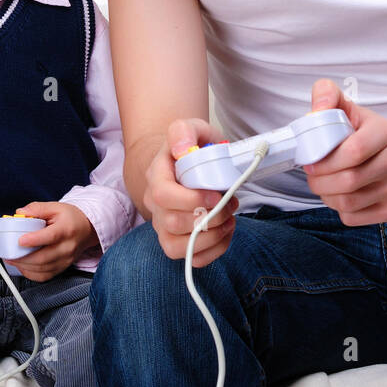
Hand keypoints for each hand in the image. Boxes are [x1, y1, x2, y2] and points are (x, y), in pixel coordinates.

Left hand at [6, 202, 96, 281]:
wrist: (87, 229)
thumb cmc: (71, 218)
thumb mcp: (55, 207)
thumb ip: (37, 208)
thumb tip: (20, 213)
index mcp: (66, 229)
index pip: (50, 237)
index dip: (34, 240)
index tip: (20, 240)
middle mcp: (67, 247)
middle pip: (44, 258)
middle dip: (23, 258)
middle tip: (8, 253)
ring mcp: (66, 260)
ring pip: (42, 269)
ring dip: (24, 266)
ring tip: (12, 259)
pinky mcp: (62, 267)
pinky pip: (44, 276)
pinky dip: (30, 273)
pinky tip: (23, 266)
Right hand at [143, 118, 239, 267]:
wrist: (185, 162)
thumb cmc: (191, 148)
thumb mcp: (190, 128)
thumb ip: (184, 130)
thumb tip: (182, 149)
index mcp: (156, 176)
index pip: (164, 195)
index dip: (192, 200)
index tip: (217, 196)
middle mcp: (155, 205)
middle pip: (173, 223)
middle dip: (210, 218)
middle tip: (230, 203)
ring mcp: (164, 226)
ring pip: (178, 248)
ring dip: (211, 237)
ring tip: (229, 220)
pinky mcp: (177, 242)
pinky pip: (191, 259)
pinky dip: (214, 251)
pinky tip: (225, 233)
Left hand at [302, 79, 386, 225]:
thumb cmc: (363, 133)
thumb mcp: (347, 108)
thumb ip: (327, 96)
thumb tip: (318, 107)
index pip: (353, 151)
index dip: (324, 159)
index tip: (310, 160)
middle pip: (349, 180)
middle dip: (319, 180)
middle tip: (312, 174)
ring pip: (348, 202)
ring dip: (326, 195)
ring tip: (324, 183)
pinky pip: (353, 218)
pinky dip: (337, 209)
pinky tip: (339, 194)